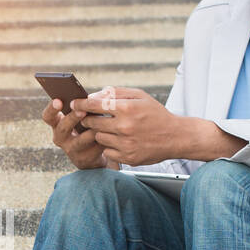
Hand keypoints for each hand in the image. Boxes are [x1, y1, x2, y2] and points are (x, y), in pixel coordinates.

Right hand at [42, 96, 120, 169]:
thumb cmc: (86, 128)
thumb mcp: (80, 117)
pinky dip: (104, 138)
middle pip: (63, 128)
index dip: (51, 109)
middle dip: (72, 118)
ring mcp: (71, 150)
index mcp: (57, 124)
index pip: (48, 116)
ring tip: (102, 122)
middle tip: (82, 110)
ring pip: (81, 140)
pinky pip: (95, 147)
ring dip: (92, 130)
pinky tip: (112, 133)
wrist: (92, 154)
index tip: (58, 101)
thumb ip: (81, 107)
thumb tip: (91, 97)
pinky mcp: (84, 159)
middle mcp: (60, 138)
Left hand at [74, 86, 246, 164]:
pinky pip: (107, 151)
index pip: (94, 105)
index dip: (81, 104)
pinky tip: (118, 141)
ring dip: (100, 133)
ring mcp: (125, 144)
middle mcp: (125, 127)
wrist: (175, 137)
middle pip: (92, 122)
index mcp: (127, 108)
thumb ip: (115, 92)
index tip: (74, 104)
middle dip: (88, 119)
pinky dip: (109, 146)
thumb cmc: (156, 113)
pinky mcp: (127, 157)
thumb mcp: (140, 96)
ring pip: (98, 137)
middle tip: (90, 117)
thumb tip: (93, 95)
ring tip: (110, 129)